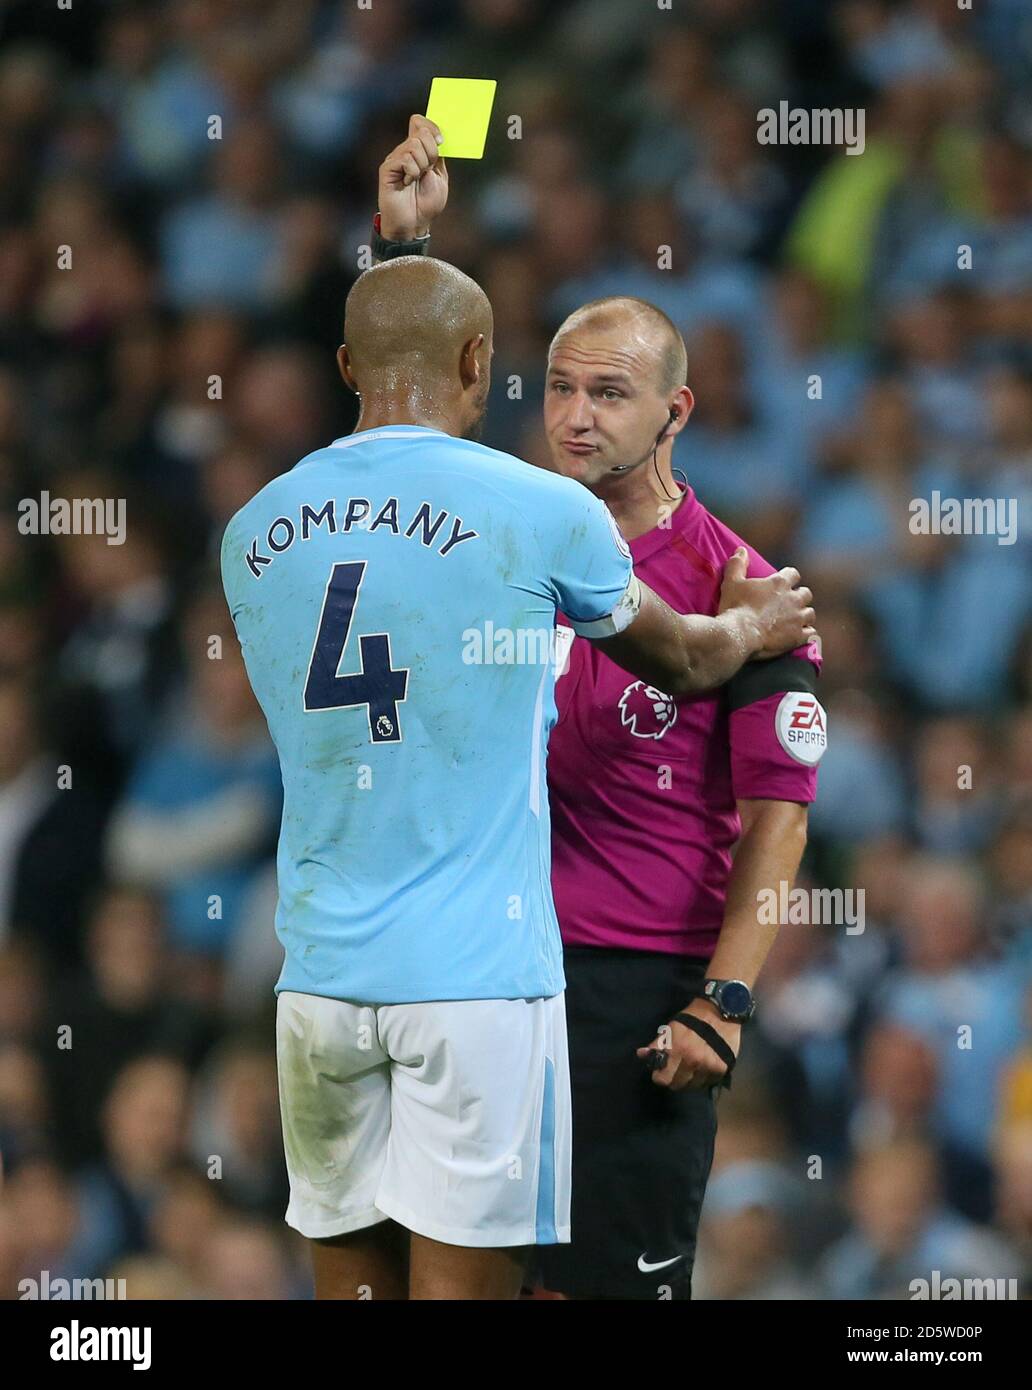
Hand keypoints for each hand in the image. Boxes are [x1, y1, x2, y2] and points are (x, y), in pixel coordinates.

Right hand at [378, 114, 448, 241]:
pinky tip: (407, 183)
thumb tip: (437, 136)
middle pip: (421, 132)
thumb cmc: (426, 203)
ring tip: (416, 179)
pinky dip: (412, 172)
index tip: (441, 141)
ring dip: (422, 165)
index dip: (432, 126)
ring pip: (414, 145)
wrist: (415, 224)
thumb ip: (438, 155)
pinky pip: (405, 159)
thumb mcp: (439, 176)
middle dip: (432, 152)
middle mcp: (404, 151)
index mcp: (418, 150)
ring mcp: (395, 158)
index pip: (419, 122)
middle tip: (428, 170)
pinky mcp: (387, 168)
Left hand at [636, 997, 740, 1091]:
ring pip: (692, 1086)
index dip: (659, 1076)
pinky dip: (703, 1078)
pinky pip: (707, 1083)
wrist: (722, 1013)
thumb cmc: (693, 1019)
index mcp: (677, 1049)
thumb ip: (658, 1044)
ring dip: (689, 1080)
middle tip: (676, 1070)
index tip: (661, 1072)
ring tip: (690, 1068)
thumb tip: (641, 1054)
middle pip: (677, 1085)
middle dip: (673, 1079)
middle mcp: (692, 1061)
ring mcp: (707, 1067)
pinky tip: (702, 1068)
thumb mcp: (672, 1027)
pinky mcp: (721, 1069)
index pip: (662, 1078)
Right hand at [718, 547, 815, 658]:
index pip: (793, 574)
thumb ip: (738, 564)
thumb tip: (741, 550)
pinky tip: (799, 635)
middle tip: (789, 603)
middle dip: (799, 597)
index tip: (783, 582)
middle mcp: (793, 598)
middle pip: (806, 593)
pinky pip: (810, 633)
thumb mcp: (732, 582)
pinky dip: (806, 633)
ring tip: (795, 619)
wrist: (740, 633)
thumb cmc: (735, 606)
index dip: (789, 578)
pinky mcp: (797, 636)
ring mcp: (797, 618)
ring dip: (803, 615)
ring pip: (810, 613)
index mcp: (780, 583)